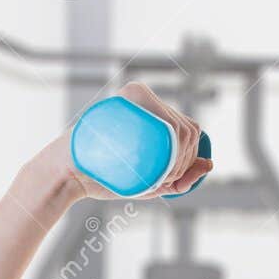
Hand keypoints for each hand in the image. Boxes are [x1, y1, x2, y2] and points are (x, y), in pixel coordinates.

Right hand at [42, 82, 212, 202]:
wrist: (69, 175)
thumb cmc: (106, 176)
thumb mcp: (150, 180)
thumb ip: (180, 176)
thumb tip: (209, 163)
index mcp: (151, 112)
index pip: (190, 130)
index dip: (189, 157)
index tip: (171, 177)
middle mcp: (145, 99)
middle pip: (189, 130)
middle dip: (184, 162)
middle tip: (163, 180)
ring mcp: (137, 98)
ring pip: (180, 129)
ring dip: (177, 160)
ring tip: (154, 175)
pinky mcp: (129, 98)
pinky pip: (165, 121)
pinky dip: (169, 148)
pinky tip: (155, 161)